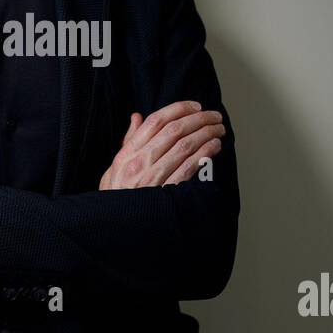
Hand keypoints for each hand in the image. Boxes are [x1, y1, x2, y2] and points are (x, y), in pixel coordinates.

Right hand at [98, 100, 224, 189]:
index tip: (195, 106)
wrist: (115, 226)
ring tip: (218, 129)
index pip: (155, 121)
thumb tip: (137, 117)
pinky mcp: (167, 193)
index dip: (178, 109)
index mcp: (127, 153)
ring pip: (185, 146)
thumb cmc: (116, 197)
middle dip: (199, 118)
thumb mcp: (113, 167)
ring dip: (206, 133)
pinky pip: (190, 168)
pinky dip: (205, 154)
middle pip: (174, 130)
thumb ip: (128, 141)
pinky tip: (215, 147)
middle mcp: (140, 163)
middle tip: (214, 115)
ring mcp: (154, 178)